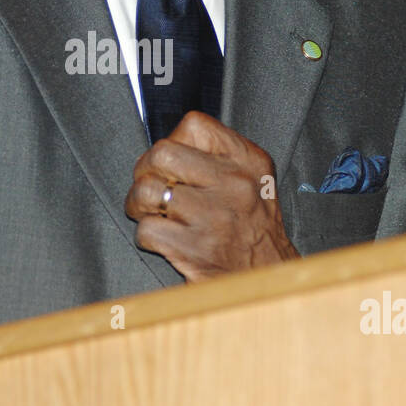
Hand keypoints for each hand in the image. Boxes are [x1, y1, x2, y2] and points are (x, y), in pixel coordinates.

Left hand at [124, 111, 298, 281]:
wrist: (267, 280)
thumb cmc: (253, 230)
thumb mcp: (253, 180)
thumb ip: (218, 156)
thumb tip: (167, 148)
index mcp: (249, 161)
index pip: (194, 125)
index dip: (172, 141)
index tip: (174, 164)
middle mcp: (235, 184)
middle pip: (161, 154)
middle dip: (145, 172)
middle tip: (152, 189)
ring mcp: (215, 217)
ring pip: (146, 191)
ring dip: (138, 205)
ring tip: (151, 213)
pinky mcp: (196, 249)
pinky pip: (146, 230)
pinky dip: (147, 237)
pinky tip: (164, 240)